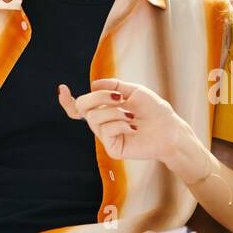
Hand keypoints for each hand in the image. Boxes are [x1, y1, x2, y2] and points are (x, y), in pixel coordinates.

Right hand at [58, 77, 197, 163]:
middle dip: (98, 97)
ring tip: (132, 116)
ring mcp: (106, 136)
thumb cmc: (155, 110)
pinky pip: (106, 130)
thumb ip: (114, 85)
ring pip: (95, 117)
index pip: (79, 108)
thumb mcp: (134, 91)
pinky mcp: (112, 148)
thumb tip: (93, 84)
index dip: (66, 101)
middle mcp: (102, 123)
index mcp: (105, 109)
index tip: (62, 88)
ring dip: (115, 112)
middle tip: (117, 97)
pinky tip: (133, 128)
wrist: (170, 129)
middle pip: (83, 107)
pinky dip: (120, 124)